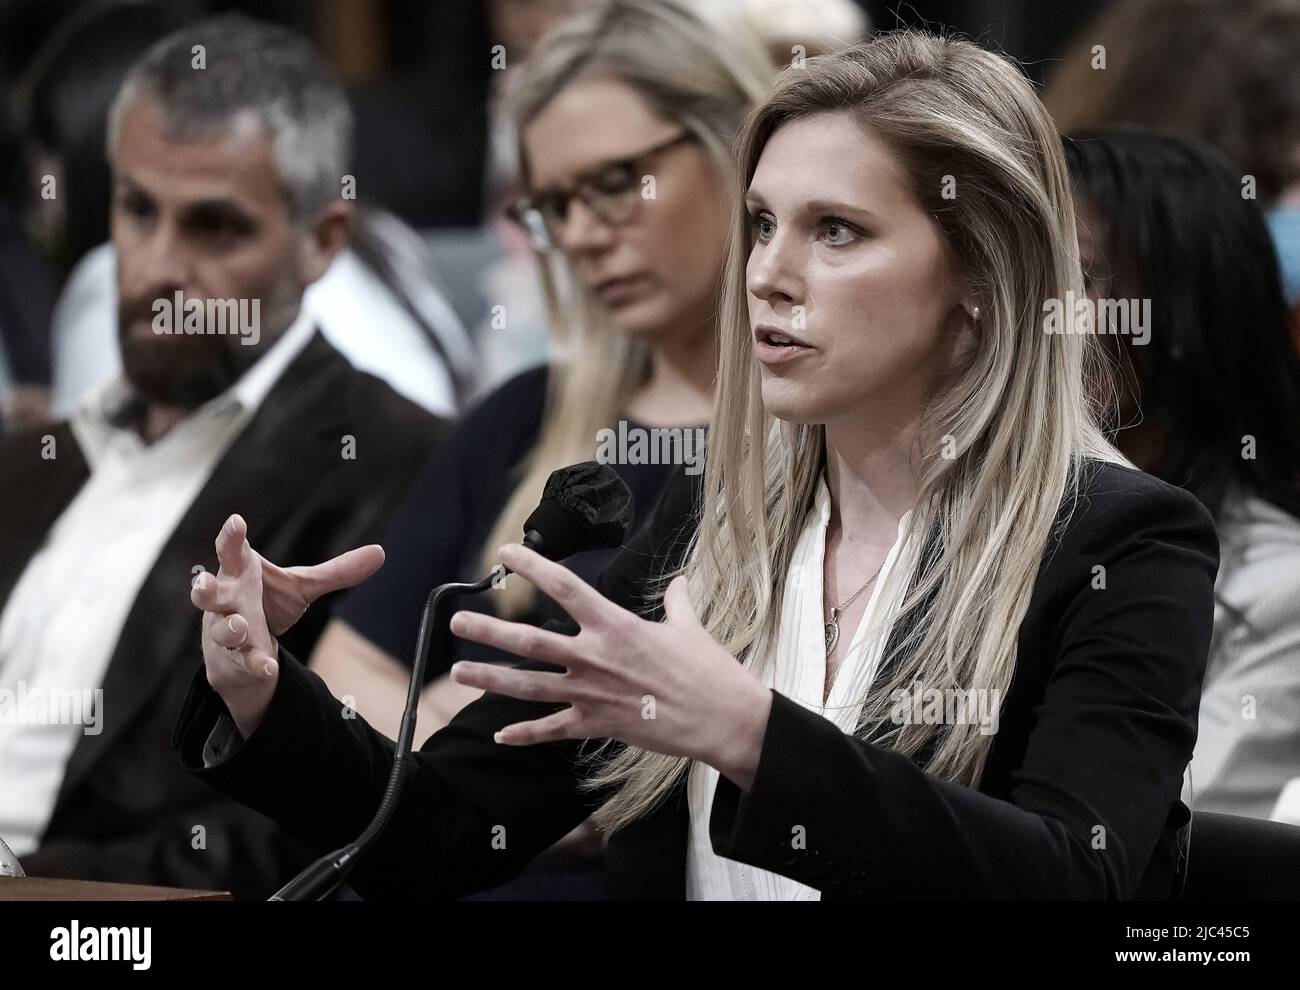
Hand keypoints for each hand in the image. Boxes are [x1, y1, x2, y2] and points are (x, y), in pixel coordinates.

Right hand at [189, 514, 384, 738]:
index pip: (230, 551)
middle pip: (207, 591)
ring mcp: (224, 629)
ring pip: (219, 628)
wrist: (243, 647)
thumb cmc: (265, 603)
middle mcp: (226, 599)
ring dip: (227, 628)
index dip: (231, 536)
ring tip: (239, 626)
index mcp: (240, 573)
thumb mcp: (302, 587)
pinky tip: (267, 668)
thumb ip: (336, 572)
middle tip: (206, 582)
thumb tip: (380, 552)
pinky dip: (255, 663)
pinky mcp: (232, 656)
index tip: (237, 522)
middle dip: (204, 588)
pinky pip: (241, 659)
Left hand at [448, 544, 772, 789]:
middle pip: (529, 640)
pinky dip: (525, 735)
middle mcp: (594, 657)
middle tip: (458, 622)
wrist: (721, 717)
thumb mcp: (689, 627)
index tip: (505, 554)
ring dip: (491, 679)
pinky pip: (552, 730)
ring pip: (528, 686)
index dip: (530, 566)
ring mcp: (591, 693)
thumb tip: (680, 583)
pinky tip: (501, 735)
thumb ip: (677, 602)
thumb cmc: (708, 670)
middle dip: (489, 630)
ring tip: (459, 674)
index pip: (563, 586)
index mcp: (615, 625)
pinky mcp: (597, 725)